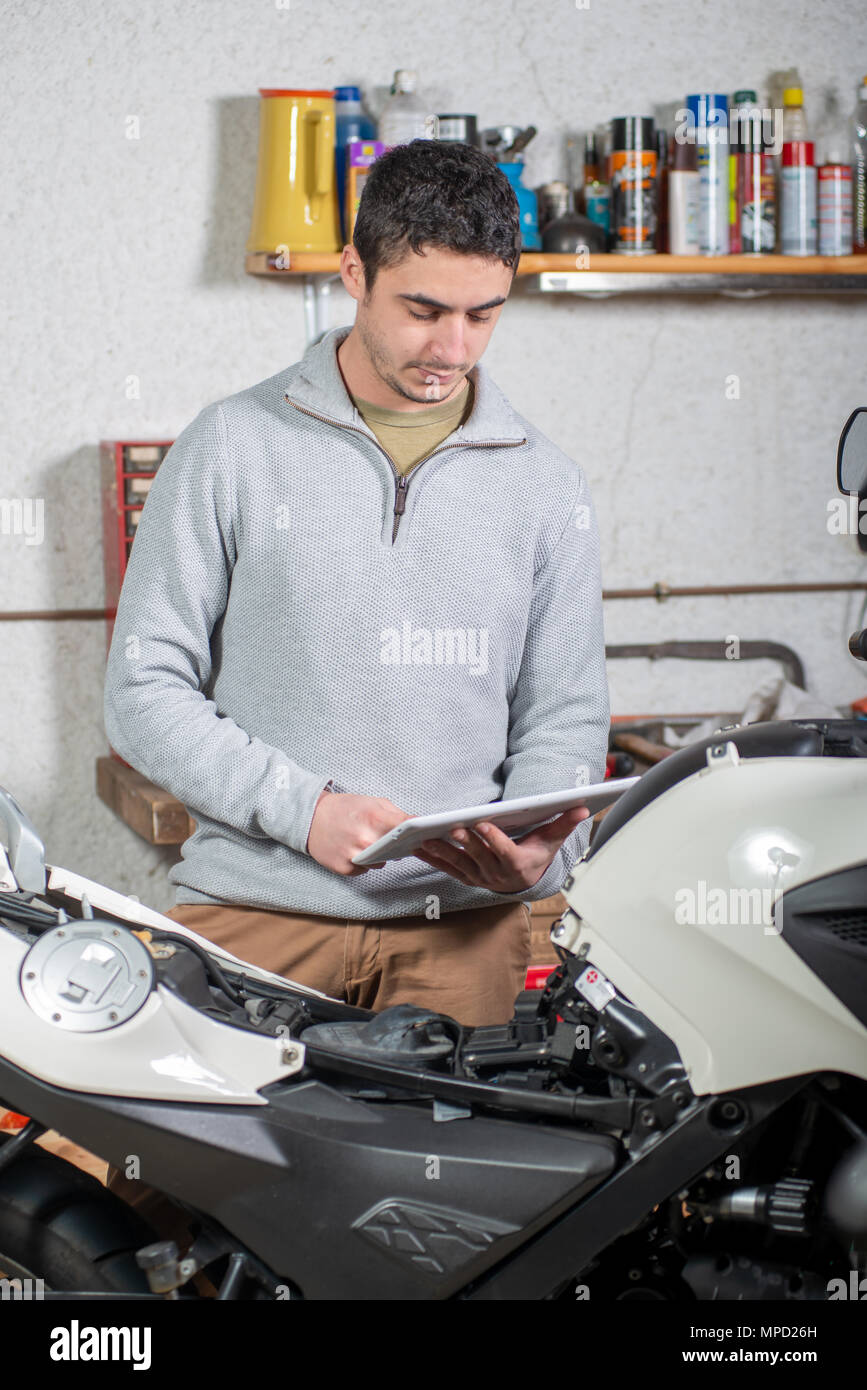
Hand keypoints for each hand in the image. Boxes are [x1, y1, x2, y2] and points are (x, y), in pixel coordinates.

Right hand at [306, 788, 411, 875]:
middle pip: (397, 850)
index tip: (422, 834)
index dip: (417, 832)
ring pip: (381, 863)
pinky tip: (355, 850)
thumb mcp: (372, 802)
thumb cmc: (344, 808)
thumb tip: (417, 825)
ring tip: (366, 841)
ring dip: (379, 855)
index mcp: (375, 818)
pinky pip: (365, 870)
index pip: (407, 829)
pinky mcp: (345, 868)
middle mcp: (366, 840)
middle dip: (397, 845)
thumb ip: (396, 813)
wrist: (311, 817)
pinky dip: (363, 862)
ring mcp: (355, 856)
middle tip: (393, 839)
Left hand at [412, 806, 589, 892]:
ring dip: (442, 852)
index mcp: (518, 865)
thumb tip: (583, 807)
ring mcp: (480, 877)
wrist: (525, 881)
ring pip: (460, 864)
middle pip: (480, 857)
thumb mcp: (552, 840)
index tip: (484, 824)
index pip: (506, 852)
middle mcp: (497, 875)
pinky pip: (447, 868)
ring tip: (426, 839)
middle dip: (466, 842)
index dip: (495, 839)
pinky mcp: (467, 876)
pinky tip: (419, 848)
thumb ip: (565, 823)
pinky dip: (433, 858)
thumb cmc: (538, 855)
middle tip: (453, 828)